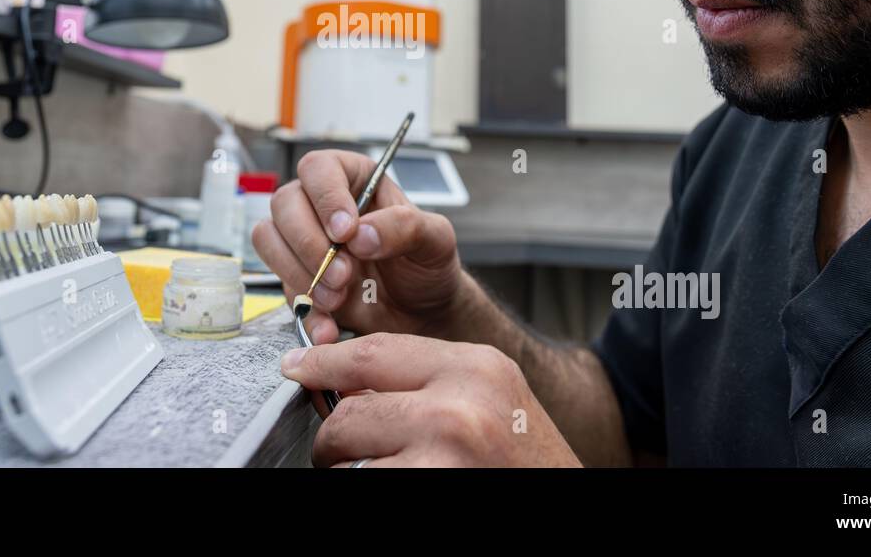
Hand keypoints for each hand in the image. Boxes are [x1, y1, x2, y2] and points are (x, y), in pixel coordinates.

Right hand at [252, 150, 466, 343]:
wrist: (422, 314)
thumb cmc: (427, 264)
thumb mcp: (435, 239)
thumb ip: (405, 227)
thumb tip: (362, 234)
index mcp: (353, 179)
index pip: (319, 168)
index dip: (326, 197)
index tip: (346, 232)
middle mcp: (321, 206)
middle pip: (285, 203)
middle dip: (310, 244)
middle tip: (344, 275)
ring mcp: (304, 242)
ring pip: (269, 239)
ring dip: (300, 273)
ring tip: (339, 298)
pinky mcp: (297, 279)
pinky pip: (280, 287)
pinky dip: (304, 312)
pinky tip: (330, 326)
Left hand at [281, 332, 581, 466]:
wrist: (571, 518)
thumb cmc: (528, 467)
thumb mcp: (492, 402)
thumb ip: (432, 382)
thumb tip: (349, 381)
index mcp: (477, 368)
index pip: (375, 352)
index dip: (326, 362)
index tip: (298, 368)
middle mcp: (461, 403)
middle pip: (350, 408)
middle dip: (334, 436)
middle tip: (341, 453)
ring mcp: (444, 452)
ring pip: (346, 457)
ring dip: (347, 472)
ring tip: (379, 475)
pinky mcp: (428, 490)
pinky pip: (360, 485)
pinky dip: (362, 487)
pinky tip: (393, 486)